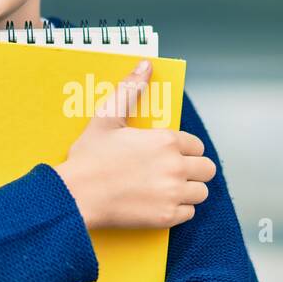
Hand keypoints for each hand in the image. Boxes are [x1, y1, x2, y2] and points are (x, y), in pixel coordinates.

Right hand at [52, 59, 215, 229]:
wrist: (75, 195)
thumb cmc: (89, 157)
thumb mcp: (107, 117)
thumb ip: (130, 90)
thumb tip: (146, 65)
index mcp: (165, 140)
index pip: (197, 146)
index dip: (184, 150)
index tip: (169, 155)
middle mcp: (175, 166)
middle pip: (207, 169)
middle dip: (193, 170)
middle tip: (172, 173)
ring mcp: (173, 193)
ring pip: (201, 192)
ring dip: (188, 191)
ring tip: (167, 189)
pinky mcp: (166, 216)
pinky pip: (189, 213)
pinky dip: (178, 210)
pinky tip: (159, 204)